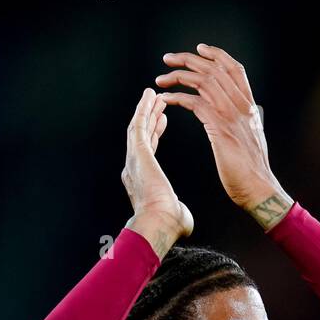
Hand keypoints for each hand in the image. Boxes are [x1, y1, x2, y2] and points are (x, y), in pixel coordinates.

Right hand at [122, 88, 192, 257]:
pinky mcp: (138, 152)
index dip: (154, 133)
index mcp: (141, 181)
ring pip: (138, 128)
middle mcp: (133, 168)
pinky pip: (139, 125)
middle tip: (157, 101)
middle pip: (141, 135)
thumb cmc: (169, 225)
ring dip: (146, 110)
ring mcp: (133, 159)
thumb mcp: (177, 216)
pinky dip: (144, 110)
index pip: (148, 151)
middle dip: (149, 117)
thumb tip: (185, 223)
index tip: (162, 121)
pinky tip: (151, 97)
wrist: (159, 223)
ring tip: (153, 95)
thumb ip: (179, 214)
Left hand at [156, 43, 292, 230]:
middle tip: (168, 59)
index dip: (217, 55)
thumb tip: (249, 112)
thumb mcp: (254, 137)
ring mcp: (231, 115)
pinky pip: (194, 102)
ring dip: (178, 76)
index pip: (235, 69)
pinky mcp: (219, 128)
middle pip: (214, 69)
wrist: (259, 188)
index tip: (200, 49)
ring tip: (161, 79)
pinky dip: (177, 98)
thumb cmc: (254, 169)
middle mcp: (242, 106)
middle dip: (188, 60)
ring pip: (202, 81)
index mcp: (249, 106)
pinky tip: (165, 100)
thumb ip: (248, 121)